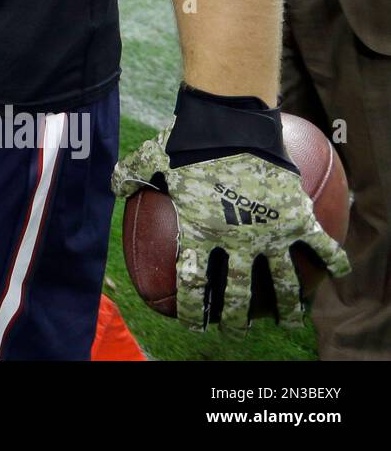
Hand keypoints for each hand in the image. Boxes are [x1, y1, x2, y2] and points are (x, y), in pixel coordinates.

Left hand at [113, 91, 349, 330]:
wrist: (232, 122)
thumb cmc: (189, 139)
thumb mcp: (153, 157)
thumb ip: (131, 173)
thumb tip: (113, 185)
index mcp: (199, 230)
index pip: (191, 281)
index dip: (191, 307)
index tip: (193, 323)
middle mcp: (235, 239)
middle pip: (236, 292)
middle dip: (235, 317)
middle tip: (236, 329)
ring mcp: (269, 232)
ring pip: (282, 282)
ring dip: (287, 306)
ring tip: (289, 320)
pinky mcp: (297, 217)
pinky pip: (322, 246)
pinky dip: (334, 260)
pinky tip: (338, 273)